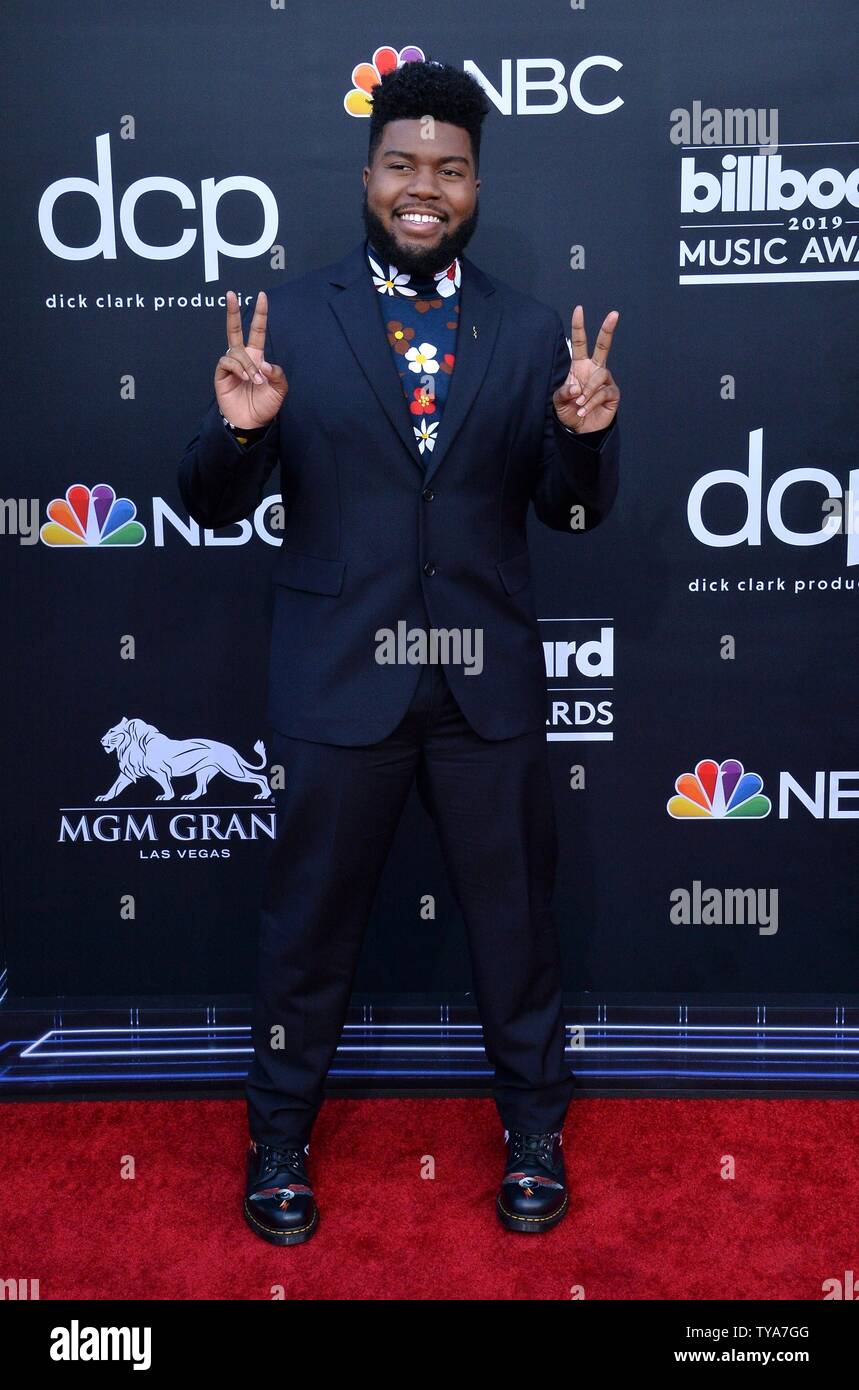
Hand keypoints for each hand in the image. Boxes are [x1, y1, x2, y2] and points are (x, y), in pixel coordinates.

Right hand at [215, 290, 287, 428]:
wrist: (252, 423)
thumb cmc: (265, 405)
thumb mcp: (280, 389)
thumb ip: (277, 373)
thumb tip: (263, 363)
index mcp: (257, 357)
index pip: (257, 330)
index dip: (260, 314)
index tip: (262, 296)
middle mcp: (243, 357)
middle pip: (234, 329)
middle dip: (232, 311)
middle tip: (231, 294)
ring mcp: (231, 366)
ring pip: (236, 351)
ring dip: (248, 364)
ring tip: (255, 380)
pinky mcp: (221, 375)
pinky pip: (226, 362)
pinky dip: (237, 367)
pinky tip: (244, 378)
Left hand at [553, 304, 619, 432]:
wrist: (581, 430)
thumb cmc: (570, 411)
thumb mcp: (558, 402)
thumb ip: (563, 393)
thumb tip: (577, 388)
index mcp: (580, 366)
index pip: (580, 343)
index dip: (579, 326)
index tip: (578, 309)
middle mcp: (594, 370)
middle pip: (603, 346)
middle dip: (608, 330)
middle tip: (614, 314)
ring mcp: (605, 381)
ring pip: (600, 375)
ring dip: (588, 390)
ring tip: (579, 403)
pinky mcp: (613, 394)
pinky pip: (604, 392)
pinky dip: (591, 402)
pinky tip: (583, 410)